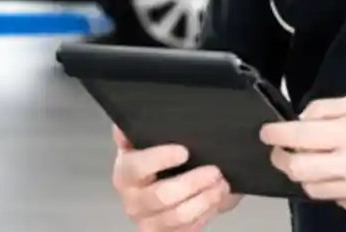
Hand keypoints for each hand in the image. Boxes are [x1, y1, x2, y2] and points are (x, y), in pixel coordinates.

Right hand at [110, 125, 241, 230]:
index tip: (184, 151)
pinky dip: (205, 214)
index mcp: (125, 171)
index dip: (160, 159)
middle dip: (194, 182)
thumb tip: (126, 125)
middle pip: (162, 195)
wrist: (169, 181)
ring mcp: (147, 220)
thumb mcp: (150, 138)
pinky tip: (215, 199)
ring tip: (221, 185)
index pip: (137, 166)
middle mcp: (132, 199)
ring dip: (205, 199)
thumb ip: (141, 128)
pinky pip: (186, 230)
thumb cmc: (160, 158)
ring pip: (178, 216)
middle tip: (215, 170)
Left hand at [260, 95, 345, 216]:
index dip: (276, 134)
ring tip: (311, 161)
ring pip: (311, 188)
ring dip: (304, 174)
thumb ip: (326, 108)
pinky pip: (333, 200)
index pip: (300, 135)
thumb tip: (300, 119)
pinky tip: (337, 174)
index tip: (268, 133)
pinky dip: (329, 187)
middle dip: (281, 158)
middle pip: (298, 168)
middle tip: (280, 150)